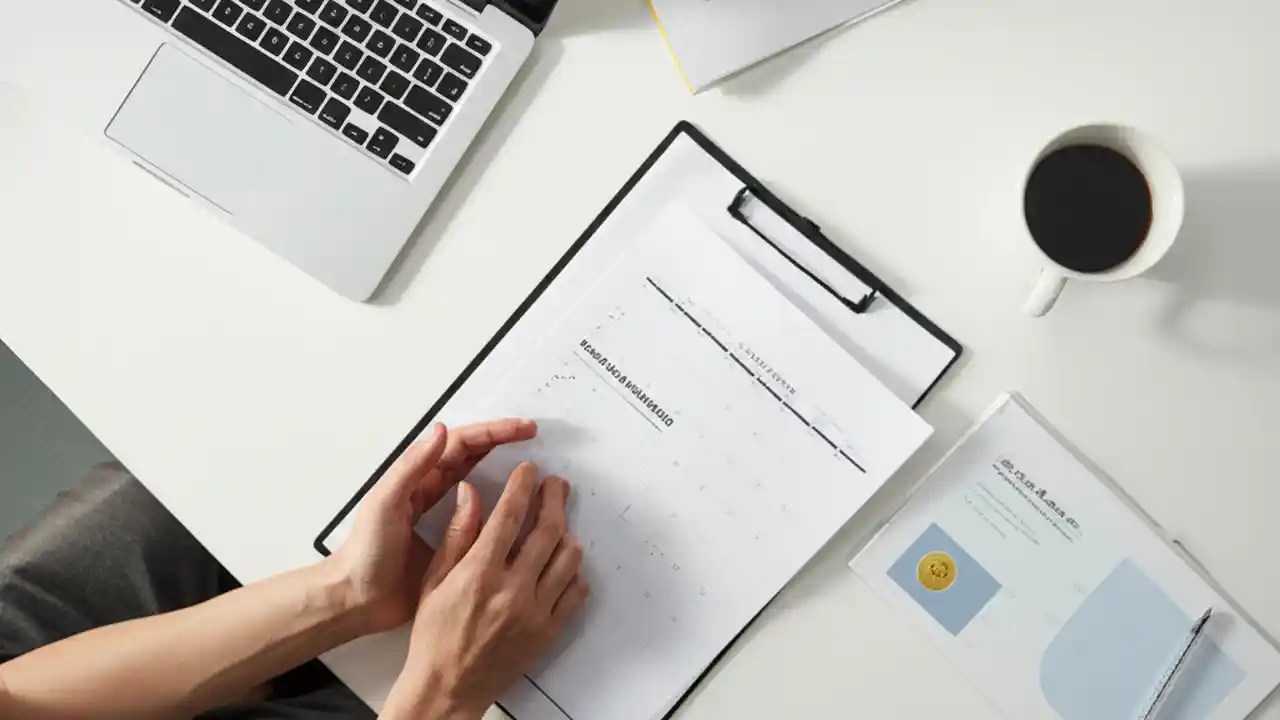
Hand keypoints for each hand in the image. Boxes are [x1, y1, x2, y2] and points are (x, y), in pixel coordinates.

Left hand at [328, 419, 537, 634]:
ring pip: (481, 484)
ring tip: (534, 468)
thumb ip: (410, 468)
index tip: (524, 430)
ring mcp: (443, 517)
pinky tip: (522, 513)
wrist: (356, 600)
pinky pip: (482, 520)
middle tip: (536, 437)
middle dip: (504, 443)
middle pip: (474, 457)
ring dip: (505, 471)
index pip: (461, 444)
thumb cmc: (367, 551)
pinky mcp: (451, 544)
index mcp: (417, 478)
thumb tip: (442, 430)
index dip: (493, 433)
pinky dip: (502, 510)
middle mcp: (431, 491)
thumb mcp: (385, 504)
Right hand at [382, 463, 588, 719]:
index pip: (510, 515)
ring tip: (561, 522)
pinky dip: (575, 572)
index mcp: (479, 573)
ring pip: (568, 558)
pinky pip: (575, 592)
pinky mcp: (548, 631)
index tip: (529, 471)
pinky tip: (565, 562)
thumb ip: (457, 535)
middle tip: (556, 485)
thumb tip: (470, 495)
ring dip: (567, 532)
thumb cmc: (434, 636)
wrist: (447, 688)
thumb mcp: (434, 581)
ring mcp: (534, 612)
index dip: (523, 486)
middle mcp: (511, 590)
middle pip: (547, 530)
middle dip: (554, 499)